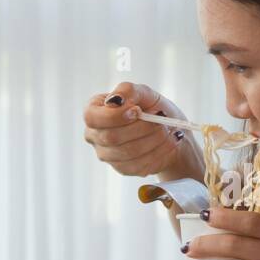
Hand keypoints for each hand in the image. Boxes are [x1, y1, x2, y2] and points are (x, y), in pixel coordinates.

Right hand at [82, 81, 202, 179]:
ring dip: (153, 141)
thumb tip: (117, 100)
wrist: (168, 129)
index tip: (137, 110)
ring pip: (127, 152)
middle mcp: (95, 135)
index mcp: (94, 112)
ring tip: (167, 131)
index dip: (114, 116)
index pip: (92, 117)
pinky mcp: (122, 169)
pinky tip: (167, 144)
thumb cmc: (150, 107)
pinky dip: (157, 153)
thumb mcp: (143, 92)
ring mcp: (107, 154)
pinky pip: (138, 165)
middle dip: (141, 128)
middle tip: (160, 121)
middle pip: (111, 137)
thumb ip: (128, 90)